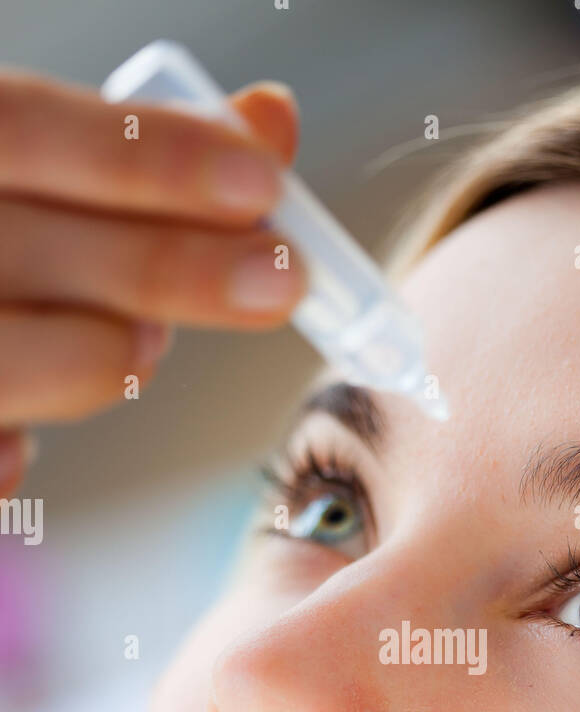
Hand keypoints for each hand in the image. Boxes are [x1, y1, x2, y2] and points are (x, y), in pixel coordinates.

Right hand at [0, 70, 305, 495]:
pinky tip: (23, 433)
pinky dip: (10, 448)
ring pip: (18, 361)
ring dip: (104, 358)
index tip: (263, 188)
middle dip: (174, 267)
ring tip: (141, 348)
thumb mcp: (23, 165)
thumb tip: (269, 122)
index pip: (27, 128)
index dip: (149, 158)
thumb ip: (134, 148)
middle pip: (35, 248)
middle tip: (279, 281)